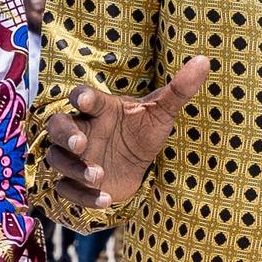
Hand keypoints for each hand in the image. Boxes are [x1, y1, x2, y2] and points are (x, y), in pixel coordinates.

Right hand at [41, 56, 211, 216]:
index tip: (84, 101)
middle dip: (65, 134)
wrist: (136, 165)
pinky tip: (104, 200)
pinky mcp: (76, 182)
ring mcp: (75, 158)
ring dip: (74, 168)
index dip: (81, 98)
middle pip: (57, 126)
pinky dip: (82, 196)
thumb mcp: (161, 112)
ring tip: (98, 175)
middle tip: (80, 143)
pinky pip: (67, 189)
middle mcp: (81, 130)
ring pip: (57, 159)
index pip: (83, 97)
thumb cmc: (143, 131)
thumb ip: (179, 89)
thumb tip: (205, 61)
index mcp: (99, 109)